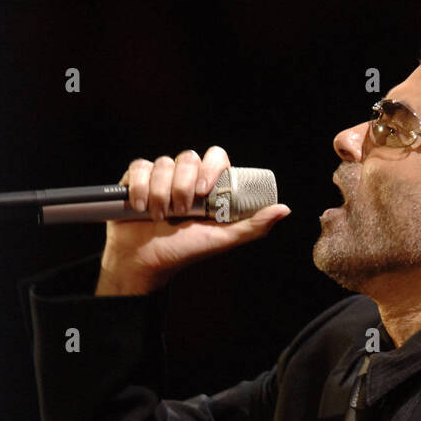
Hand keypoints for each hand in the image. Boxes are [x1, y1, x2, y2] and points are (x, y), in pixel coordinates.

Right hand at [95, 145, 290, 293]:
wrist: (144, 262)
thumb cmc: (183, 252)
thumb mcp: (221, 240)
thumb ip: (252, 226)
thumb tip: (283, 209)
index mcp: (208, 188)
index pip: (215, 157)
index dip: (210, 168)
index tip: (204, 192)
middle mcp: (185, 178)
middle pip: (188, 157)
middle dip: (184, 185)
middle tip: (182, 212)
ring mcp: (160, 177)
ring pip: (163, 163)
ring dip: (161, 193)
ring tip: (160, 217)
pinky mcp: (136, 178)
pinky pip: (140, 167)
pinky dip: (141, 188)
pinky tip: (141, 207)